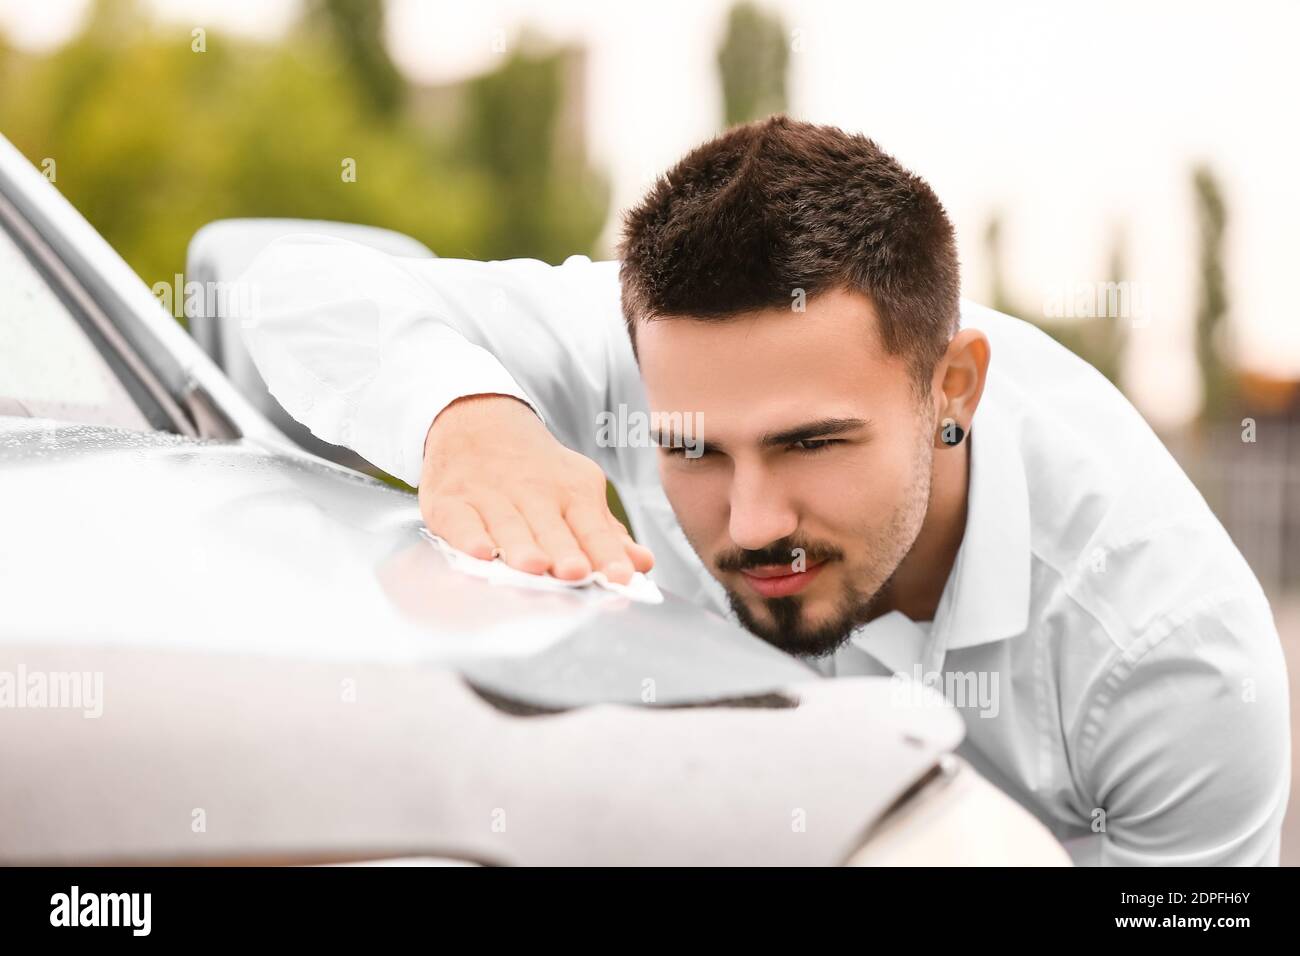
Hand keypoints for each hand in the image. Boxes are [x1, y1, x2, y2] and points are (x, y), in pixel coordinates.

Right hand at [419, 394, 654, 583]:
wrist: (477, 419)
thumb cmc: (535, 471)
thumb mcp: (577, 490)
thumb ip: (606, 533)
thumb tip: (642, 563)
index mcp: (571, 491)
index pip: (593, 527)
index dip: (607, 553)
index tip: (621, 577)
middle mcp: (533, 491)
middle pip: (551, 528)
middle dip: (564, 551)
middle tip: (577, 572)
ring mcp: (490, 495)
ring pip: (508, 525)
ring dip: (521, 546)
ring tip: (535, 567)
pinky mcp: (451, 502)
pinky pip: (461, 521)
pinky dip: (469, 536)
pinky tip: (480, 552)